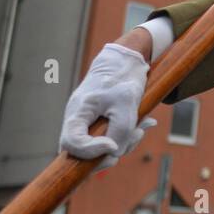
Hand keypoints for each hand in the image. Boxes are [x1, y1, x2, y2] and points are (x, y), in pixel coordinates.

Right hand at [60, 43, 153, 171]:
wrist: (125, 60)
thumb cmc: (122, 79)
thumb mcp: (126, 104)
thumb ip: (120, 132)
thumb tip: (115, 153)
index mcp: (76, 114)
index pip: (71, 144)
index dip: (91, 152)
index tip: (113, 145)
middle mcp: (77, 121)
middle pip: (84, 153)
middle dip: (111, 152)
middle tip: (134, 136)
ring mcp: (87, 124)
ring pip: (100, 149)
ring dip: (125, 143)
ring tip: (142, 127)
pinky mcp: (99, 124)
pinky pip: (110, 140)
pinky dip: (127, 137)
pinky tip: (143, 125)